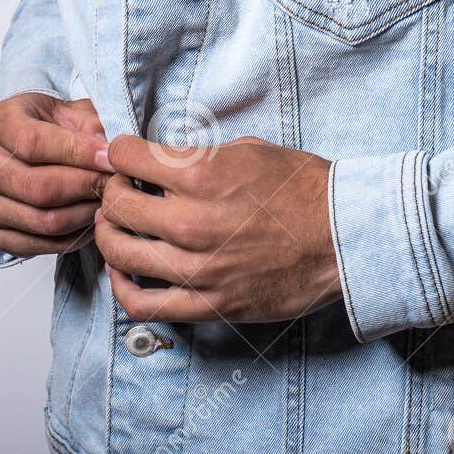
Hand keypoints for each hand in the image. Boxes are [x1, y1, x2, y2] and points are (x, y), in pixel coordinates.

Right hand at [0, 93, 112, 257]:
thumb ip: (90, 125)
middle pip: (37, 187)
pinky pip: (36, 245)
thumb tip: (110, 153)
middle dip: (85, 186)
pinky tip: (90, 220)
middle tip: (115, 182)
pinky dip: (70, 238)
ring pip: (41, 220)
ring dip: (83, 214)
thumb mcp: (71, 110)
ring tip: (107, 201)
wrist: (23, 145)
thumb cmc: (50, 125)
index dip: (77, 152)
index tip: (110, 158)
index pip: (32, 142)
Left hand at [95, 134, 339, 325]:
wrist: (343, 233)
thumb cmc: (305, 189)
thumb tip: (169, 161)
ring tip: (116, 228)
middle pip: (117, 206)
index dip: (120, 152)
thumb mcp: (253, 150)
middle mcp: (190, 220)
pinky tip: (125, 273)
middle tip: (119, 190)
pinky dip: (122, 288)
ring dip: (110, 236)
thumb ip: (204, 155)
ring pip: (120, 254)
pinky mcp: (206, 303)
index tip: (121, 156)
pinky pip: (142, 304)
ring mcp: (196, 267)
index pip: (128, 157)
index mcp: (202, 173)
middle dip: (111, 191)